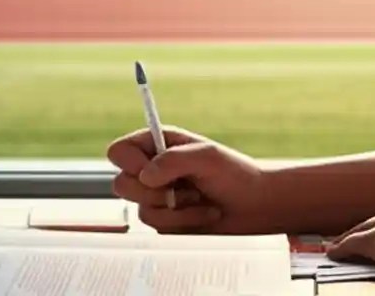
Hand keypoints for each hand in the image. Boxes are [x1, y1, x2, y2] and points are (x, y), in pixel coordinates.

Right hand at [106, 126, 275, 234]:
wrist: (255, 207)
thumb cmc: (235, 175)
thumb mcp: (207, 157)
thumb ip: (172, 160)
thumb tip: (144, 176)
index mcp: (159, 145)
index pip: (119, 152)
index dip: (129, 163)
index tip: (150, 171)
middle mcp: (153, 170)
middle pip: (121, 184)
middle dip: (153, 192)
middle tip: (180, 189)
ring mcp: (157, 198)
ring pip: (141, 210)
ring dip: (175, 209)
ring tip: (200, 200)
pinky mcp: (166, 222)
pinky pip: (157, 228)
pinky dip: (183, 222)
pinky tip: (204, 214)